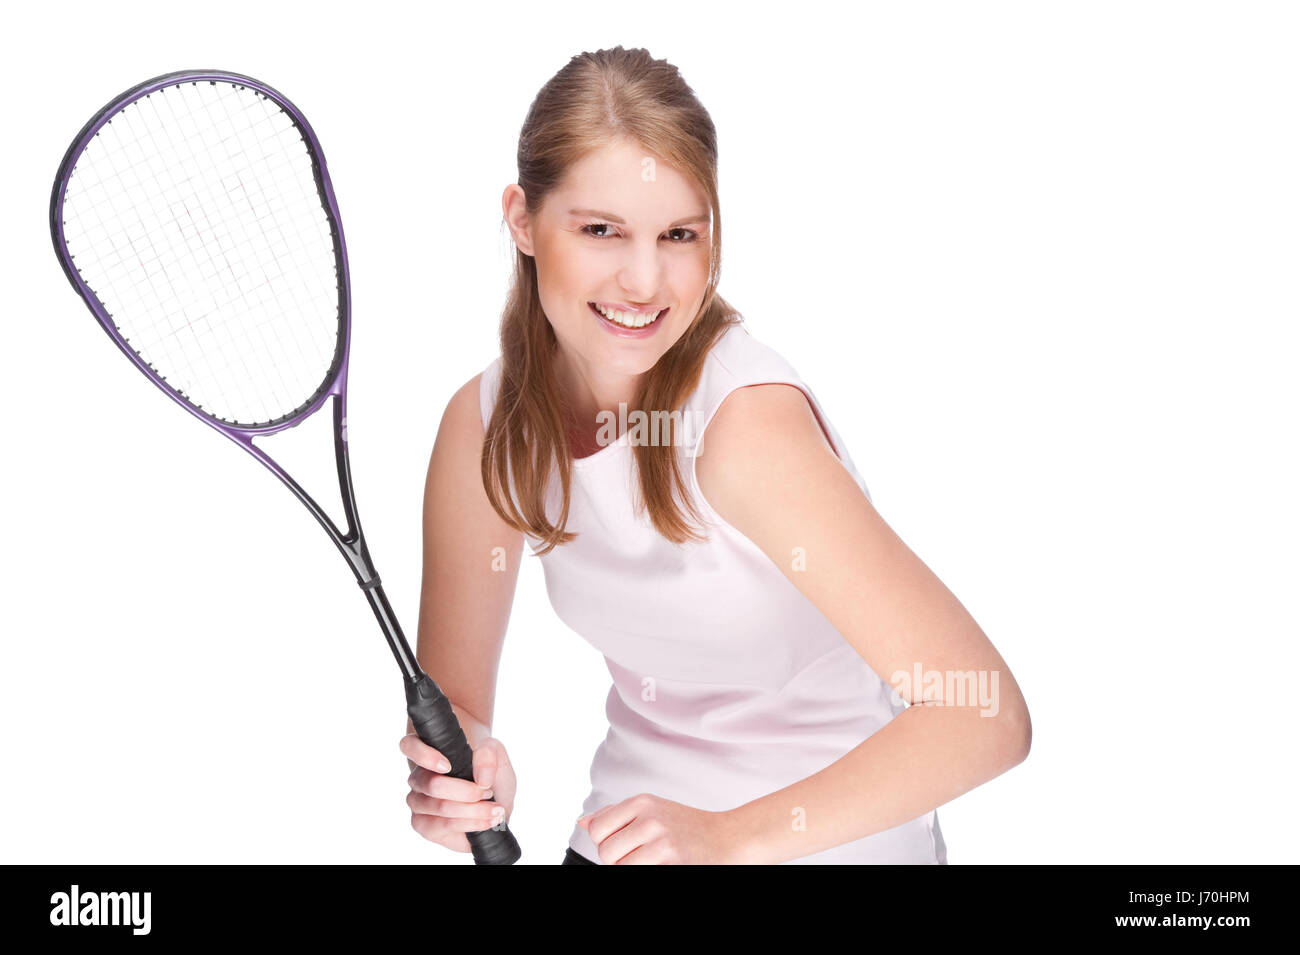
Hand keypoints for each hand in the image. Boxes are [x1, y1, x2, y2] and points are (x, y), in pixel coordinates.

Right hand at [401, 732, 516, 853]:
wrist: (494, 798)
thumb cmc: (488, 771)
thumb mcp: (496, 755)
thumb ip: (488, 757)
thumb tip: (481, 779)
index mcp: (427, 753)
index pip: (409, 746)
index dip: (425, 756)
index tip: (447, 766)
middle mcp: (417, 778)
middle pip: (432, 784)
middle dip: (466, 791)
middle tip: (488, 791)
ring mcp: (418, 803)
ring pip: (441, 807)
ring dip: (472, 809)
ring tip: (495, 808)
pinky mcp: (425, 826)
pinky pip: (443, 826)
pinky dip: (470, 823)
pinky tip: (487, 821)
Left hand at [577, 793, 742, 864]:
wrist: (728, 839)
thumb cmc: (686, 827)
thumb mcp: (651, 810)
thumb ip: (616, 815)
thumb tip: (583, 822)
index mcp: (642, 802)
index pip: (597, 829)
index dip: (607, 842)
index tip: (625, 843)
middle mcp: (650, 818)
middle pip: (606, 852)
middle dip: (619, 859)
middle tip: (642, 855)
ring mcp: (662, 842)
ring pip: (620, 867)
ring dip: (633, 868)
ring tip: (653, 861)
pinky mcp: (671, 862)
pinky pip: (638, 872)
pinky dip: (648, 870)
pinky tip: (664, 864)